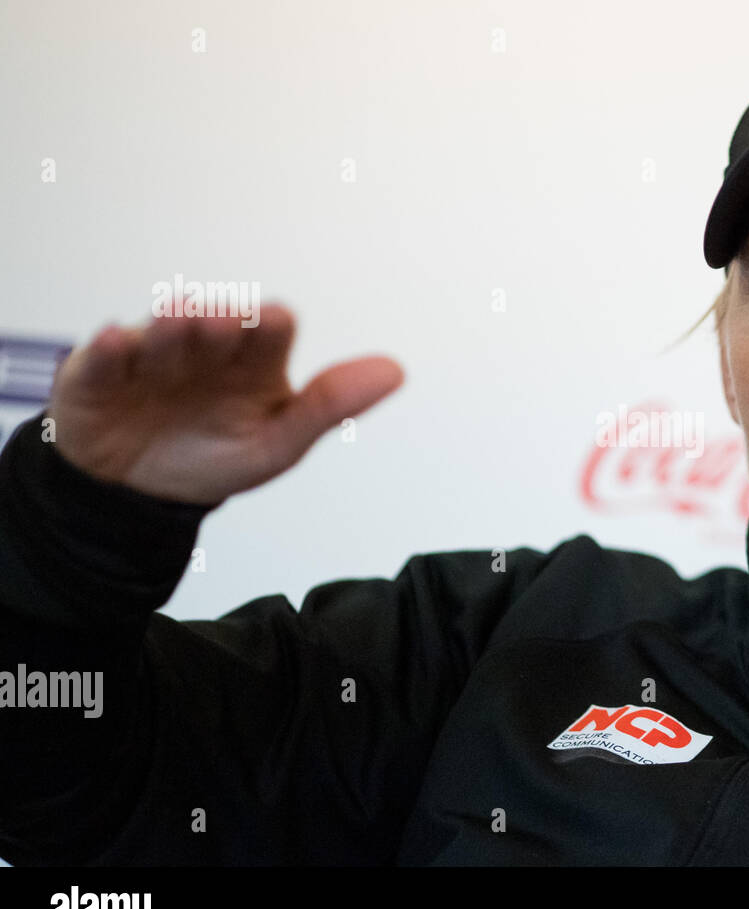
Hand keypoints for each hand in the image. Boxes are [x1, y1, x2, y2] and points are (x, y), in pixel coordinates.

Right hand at [46, 303, 404, 504]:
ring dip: (170, 327)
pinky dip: (105, 350)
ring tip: (179, 320)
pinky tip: (114, 340)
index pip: (266, 330)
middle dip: (216, 320)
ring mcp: (149, 358)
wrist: (143, 494)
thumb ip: (330, 406)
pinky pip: (99, 359)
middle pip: (212, 324)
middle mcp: (202, 348)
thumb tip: (397, 370)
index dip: (269, 323)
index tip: (274, 320)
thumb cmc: (217, 455)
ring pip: (159, 334)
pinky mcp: (96, 376)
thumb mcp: (277, 443)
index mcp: (251, 359)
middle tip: (222, 319)